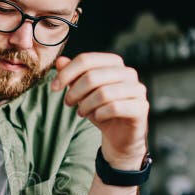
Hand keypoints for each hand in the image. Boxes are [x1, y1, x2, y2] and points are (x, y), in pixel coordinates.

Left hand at [51, 53, 148, 168]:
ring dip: (86, 105)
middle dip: (74, 92)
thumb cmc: (100, 109)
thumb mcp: (82, 92)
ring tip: (81, 112)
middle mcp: (128, 72)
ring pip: (103, 93)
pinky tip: (97, 117)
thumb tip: (60, 61)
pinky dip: (100, 114)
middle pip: (93, 76)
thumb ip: (72, 75)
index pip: (86, 59)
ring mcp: (137, 89)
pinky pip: (114, 108)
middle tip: (67, 103)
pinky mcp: (141, 107)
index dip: (66, 73)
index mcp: (114, 63)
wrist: (119, 135)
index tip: (54, 87)